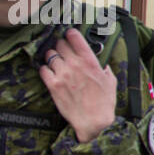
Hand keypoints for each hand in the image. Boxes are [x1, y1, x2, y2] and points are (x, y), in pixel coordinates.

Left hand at [39, 28, 116, 142]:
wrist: (93, 121)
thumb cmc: (104, 103)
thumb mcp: (111, 81)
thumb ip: (105, 69)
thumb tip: (102, 64)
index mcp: (90, 62)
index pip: (75, 37)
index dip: (71, 34)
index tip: (70, 35)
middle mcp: (75, 65)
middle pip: (60, 44)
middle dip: (61, 46)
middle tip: (63, 50)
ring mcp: (62, 74)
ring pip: (50, 55)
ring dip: (52, 57)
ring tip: (56, 62)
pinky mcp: (53, 85)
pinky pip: (43, 69)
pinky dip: (45, 70)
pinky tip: (50, 73)